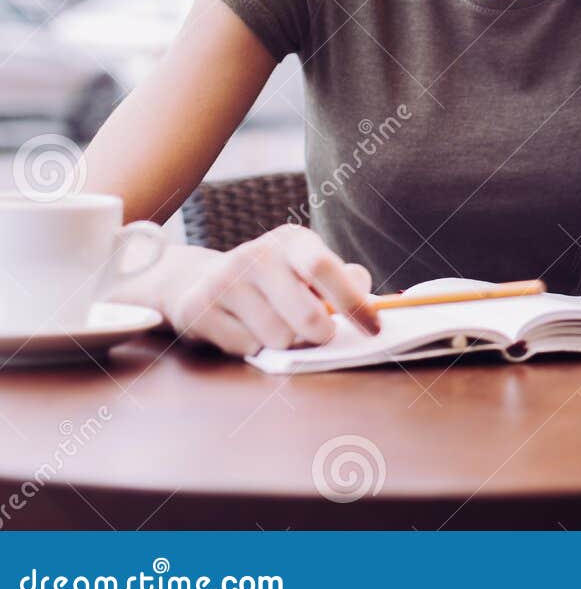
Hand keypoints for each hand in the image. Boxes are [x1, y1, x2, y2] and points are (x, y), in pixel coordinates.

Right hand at [162, 225, 379, 356]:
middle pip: (308, 316)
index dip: (354, 302)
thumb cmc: (276, 281)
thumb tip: (369, 300)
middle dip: (322, 335)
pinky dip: (254, 349)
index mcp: (292, 240)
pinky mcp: (198, 308)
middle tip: (319, 335)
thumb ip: (343, 281)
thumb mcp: (309, 269)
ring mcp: (224, 280)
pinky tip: (244, 329)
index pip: (325, 268)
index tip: (374, 329)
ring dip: (285, 343)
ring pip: (280, 339)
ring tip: (273, 325)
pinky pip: (246, 349)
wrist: (202, 282)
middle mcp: (256, 253)